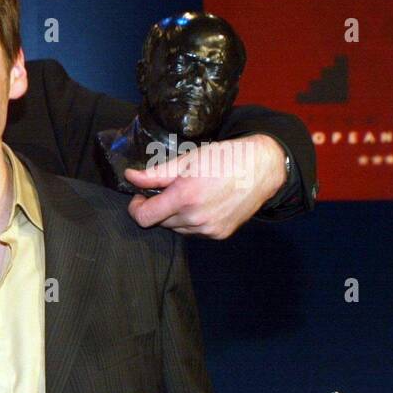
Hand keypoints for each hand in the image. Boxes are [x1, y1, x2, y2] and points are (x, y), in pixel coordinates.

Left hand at [124, 134, 284, 238]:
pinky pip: (193, 232)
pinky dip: (191, 221)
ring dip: (175, 216)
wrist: (261, 167)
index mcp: (185, 197)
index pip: (144, 217)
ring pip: (176, 228)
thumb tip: (130, 177)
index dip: (136, 208)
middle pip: (159, 222)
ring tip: (190, 195)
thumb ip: (155, 174)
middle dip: (159, 207)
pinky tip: (203, 204)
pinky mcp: (219, 234)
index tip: (140, 197)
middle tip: (171, 190)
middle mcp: (196, 218)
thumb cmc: (224, 158)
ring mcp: (209, 229)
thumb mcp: (187, 160)